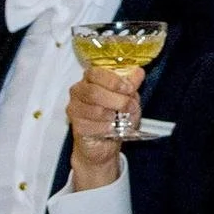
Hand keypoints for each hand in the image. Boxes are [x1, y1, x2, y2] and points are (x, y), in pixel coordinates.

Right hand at [65, 66, 142, 188]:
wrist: (105, 141)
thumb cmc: (116, 116)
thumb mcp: (128, 98)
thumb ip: (131, 85)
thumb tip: (138, 71)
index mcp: (90, 80)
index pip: (95, 73)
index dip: (113, 81)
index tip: (129, 88)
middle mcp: (78, 92)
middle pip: (94, 92)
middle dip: (118, 100)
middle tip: (131, 107)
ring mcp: (75, 109)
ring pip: (95, 110)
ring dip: (114, 116)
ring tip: (123, 119)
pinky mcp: (76, 126)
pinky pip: (94, 126)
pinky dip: (109, 128)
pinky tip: (113, 129)